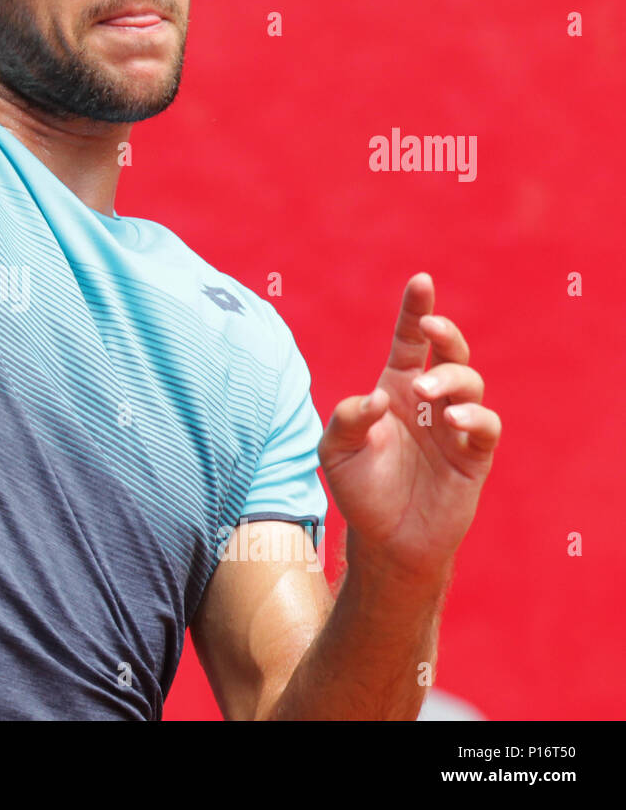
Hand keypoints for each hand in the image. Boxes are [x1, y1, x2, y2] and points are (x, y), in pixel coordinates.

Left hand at [318, 273, 500, 582]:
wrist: (384, 540)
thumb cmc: (359, 489)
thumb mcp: (336, 451)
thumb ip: (348, 419)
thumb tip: (377, 398)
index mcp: (394, 389)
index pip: (408, 342)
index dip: (415, 311)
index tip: (420, 281)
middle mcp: (427, 402)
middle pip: (447, 353)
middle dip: (443, 333)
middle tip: (428, 329)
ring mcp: (454, 427)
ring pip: (469, 383)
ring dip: (450, 378)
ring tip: (425, 391)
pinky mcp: (473, 456)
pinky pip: (486, 426)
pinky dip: (474, 418)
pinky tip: (452, 421)